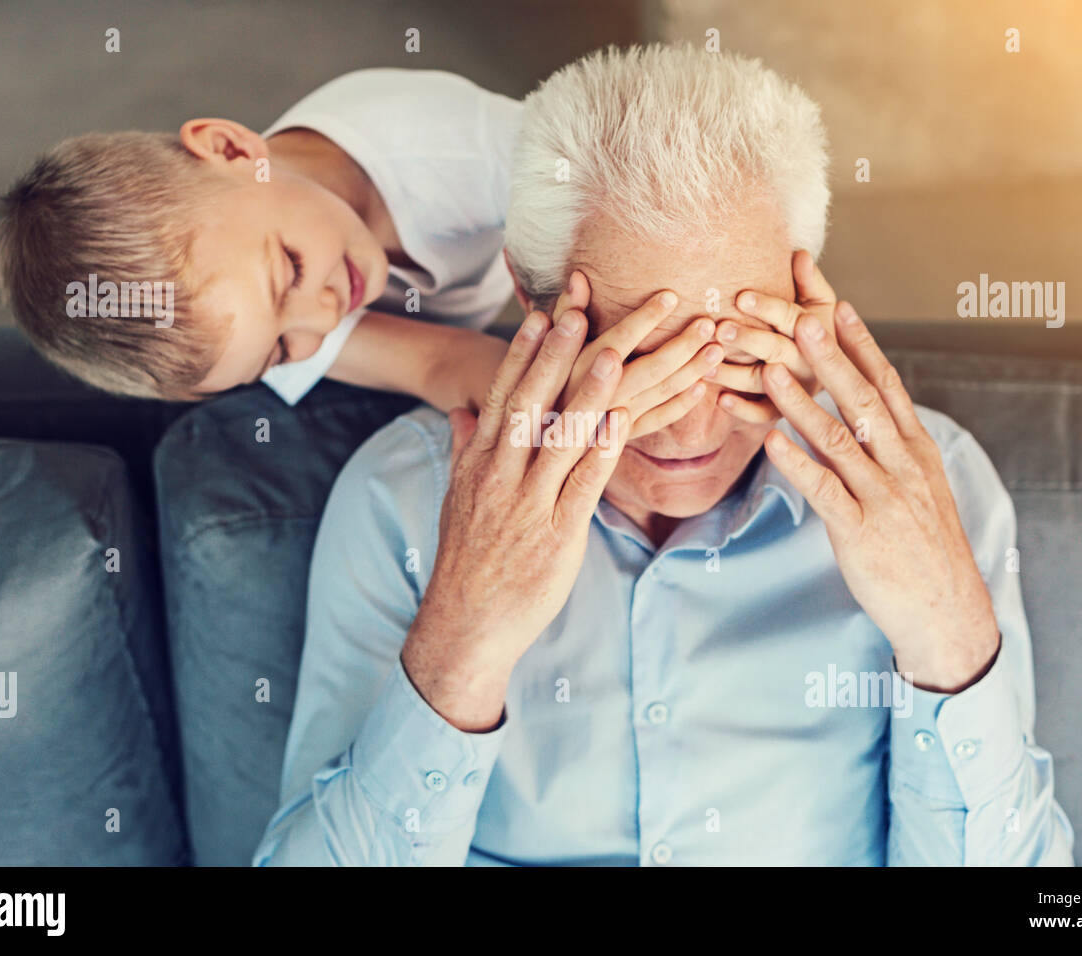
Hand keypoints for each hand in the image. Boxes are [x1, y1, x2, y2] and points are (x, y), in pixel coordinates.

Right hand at [401, 310, 631, 729]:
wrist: (467, 623)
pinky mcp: (558, 533)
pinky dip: (603, 449)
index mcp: (480, 463)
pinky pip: (584, 483)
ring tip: (614, 353)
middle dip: (555, 356)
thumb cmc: (469, 560)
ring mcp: (529, 503)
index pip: (502, 396)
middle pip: (530, 404)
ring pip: (561, 437)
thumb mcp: (458, 498)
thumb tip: (460, 413)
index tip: (542, 313)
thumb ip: (464, 449)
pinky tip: (623, 420)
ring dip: (589, 392)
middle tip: (578, 311)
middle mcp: (501, 475)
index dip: (523, 353)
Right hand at [549, 272, 724, 438]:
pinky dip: (680, 406)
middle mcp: (597, 396)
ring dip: (691, 372)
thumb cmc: (537, 383)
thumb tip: (578, 277)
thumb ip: (564, 314)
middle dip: (681, 346)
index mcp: (576, 369)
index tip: (671, 296)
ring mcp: (611, 421)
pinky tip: (703, 387)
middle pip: (648, 369)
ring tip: (717, 350)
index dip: (645, 318)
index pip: (618, 339)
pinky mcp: (619, 439)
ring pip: (659, 395)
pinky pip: (656, 422)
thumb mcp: (541, 348)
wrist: (530, 442)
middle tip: (709, 323)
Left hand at [713, 249, 837, 422]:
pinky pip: (762, 414)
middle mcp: (807, 362)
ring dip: (734, 375)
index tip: (740, 297)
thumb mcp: (819, 304)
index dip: (766, 306)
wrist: (834, 374)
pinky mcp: (782, 410)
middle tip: (720, 329)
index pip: (789, 317)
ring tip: (706, 365)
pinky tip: (721, 400)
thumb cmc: (814, 329)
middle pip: (776, 350)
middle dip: (748, 339)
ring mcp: (796, 389)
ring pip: (763, 383)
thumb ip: (809, 281)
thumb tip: (800, 255)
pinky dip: (742, 410)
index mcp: (815, 331)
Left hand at [758, 302, 1000, 692]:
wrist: (946, 611)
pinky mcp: (860, 531)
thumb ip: (892, 450)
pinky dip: (796, 462)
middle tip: (801, 316)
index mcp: (916, 450)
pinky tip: (769, 440)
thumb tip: (867, 415)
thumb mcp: (918, 489)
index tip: (837, 304)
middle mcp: (902, 465)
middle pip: (864, 399)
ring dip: (803, 401)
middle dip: (831, 356)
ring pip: (839, 439)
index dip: (861, 344)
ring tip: (771, 370)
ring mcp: (883, 497)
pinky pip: (823, 490)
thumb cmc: (924, 549)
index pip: (888, 384)